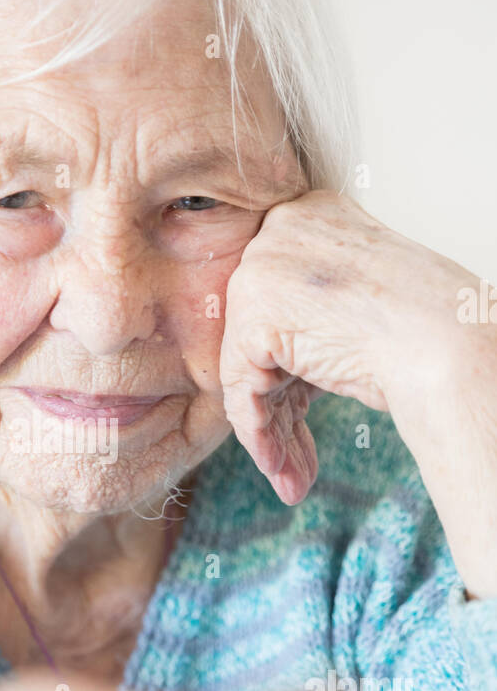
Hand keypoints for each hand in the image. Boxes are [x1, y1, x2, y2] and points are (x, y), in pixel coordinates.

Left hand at [218, 190, 464, 504]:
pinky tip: (283, 470)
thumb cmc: (429, 327)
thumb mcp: (359, 304)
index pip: (278, 303)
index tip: (302, 413)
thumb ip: (311, 317)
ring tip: (291, 476)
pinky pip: (241, 390)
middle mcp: (279, 229)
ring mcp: (261, 268)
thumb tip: (275, 368)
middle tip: (294, 458)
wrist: (447, 342)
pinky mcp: (251, 314)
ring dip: (272, 433)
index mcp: (312, 214)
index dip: (290, 369)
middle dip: (280, 408)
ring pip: (247, 369)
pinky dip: (260, 436)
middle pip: (259, 336)